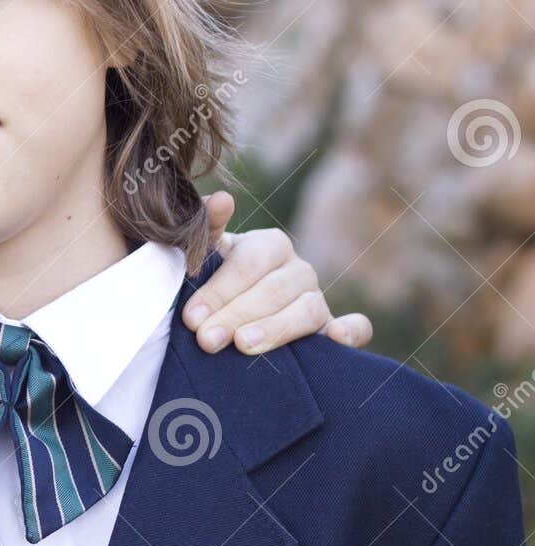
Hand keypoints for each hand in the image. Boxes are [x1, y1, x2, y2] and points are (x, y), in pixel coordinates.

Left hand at [190, 191, 373, 355]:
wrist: (226, 316)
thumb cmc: (211, 281)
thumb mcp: (203, 256)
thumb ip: (207, 230)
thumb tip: (221, 199)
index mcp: (271, 245)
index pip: (250, 263)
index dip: (220, 289)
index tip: (191, 317)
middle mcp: (299, 270)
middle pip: (274, 290)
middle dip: (236, 315)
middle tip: (207, 339)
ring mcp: (317, 299)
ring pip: (306, 310)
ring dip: (275, 329)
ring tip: (243, 346)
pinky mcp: (331, 329)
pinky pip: (356, 328)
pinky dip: (351, 331)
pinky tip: (336, 338)